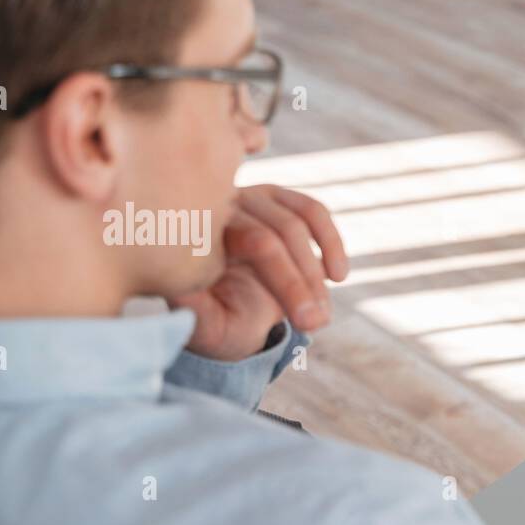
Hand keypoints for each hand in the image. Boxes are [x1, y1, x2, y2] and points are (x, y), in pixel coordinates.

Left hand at [169, 184, 348, 360]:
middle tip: (316, 324)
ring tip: (320, 315)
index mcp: (199, 234)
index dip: (289, 283)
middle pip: (276, 235)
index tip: (308, 323)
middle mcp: (221, 206)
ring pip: (298, 224)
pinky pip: (314, 211)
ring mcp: (251, 198)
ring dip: (315, 273)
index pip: (252, 244)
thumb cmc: (217, 321)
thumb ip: (195, 311)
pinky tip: (337, 276)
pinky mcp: (279, 198)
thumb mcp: (206, 327)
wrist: (233, 311)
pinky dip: (332, 243)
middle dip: (302, 284)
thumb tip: (187, 290)